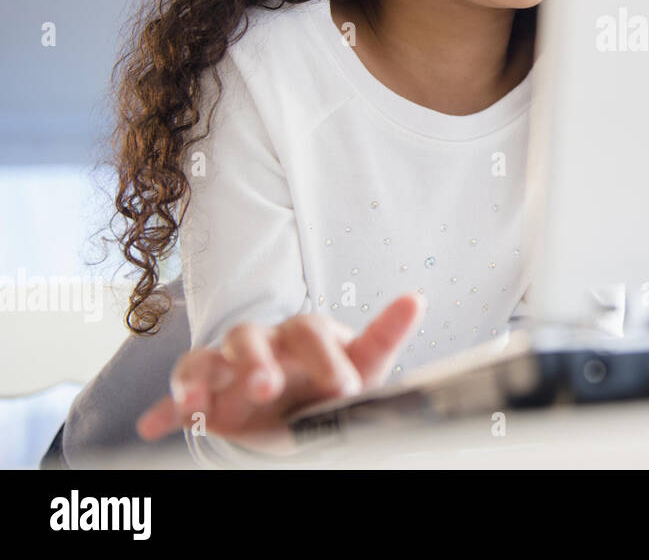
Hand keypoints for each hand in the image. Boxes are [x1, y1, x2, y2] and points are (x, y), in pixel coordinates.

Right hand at [136, 292, 424, 454]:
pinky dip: (165, 411)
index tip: (343, 388)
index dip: (324, 358)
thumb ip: (385, 335)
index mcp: (303, 333)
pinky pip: (179, 397)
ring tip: (200, 402)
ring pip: (206, 358)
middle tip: (266, 388)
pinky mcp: (205, 396)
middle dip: (254, 362)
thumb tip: (416, 298)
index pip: (310, 332)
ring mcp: (228, 367)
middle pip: (249, 337)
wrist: (302, 408)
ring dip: (201, 378)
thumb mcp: (364, 364)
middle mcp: (263, 342)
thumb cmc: (331, 381)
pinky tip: (155, 427)